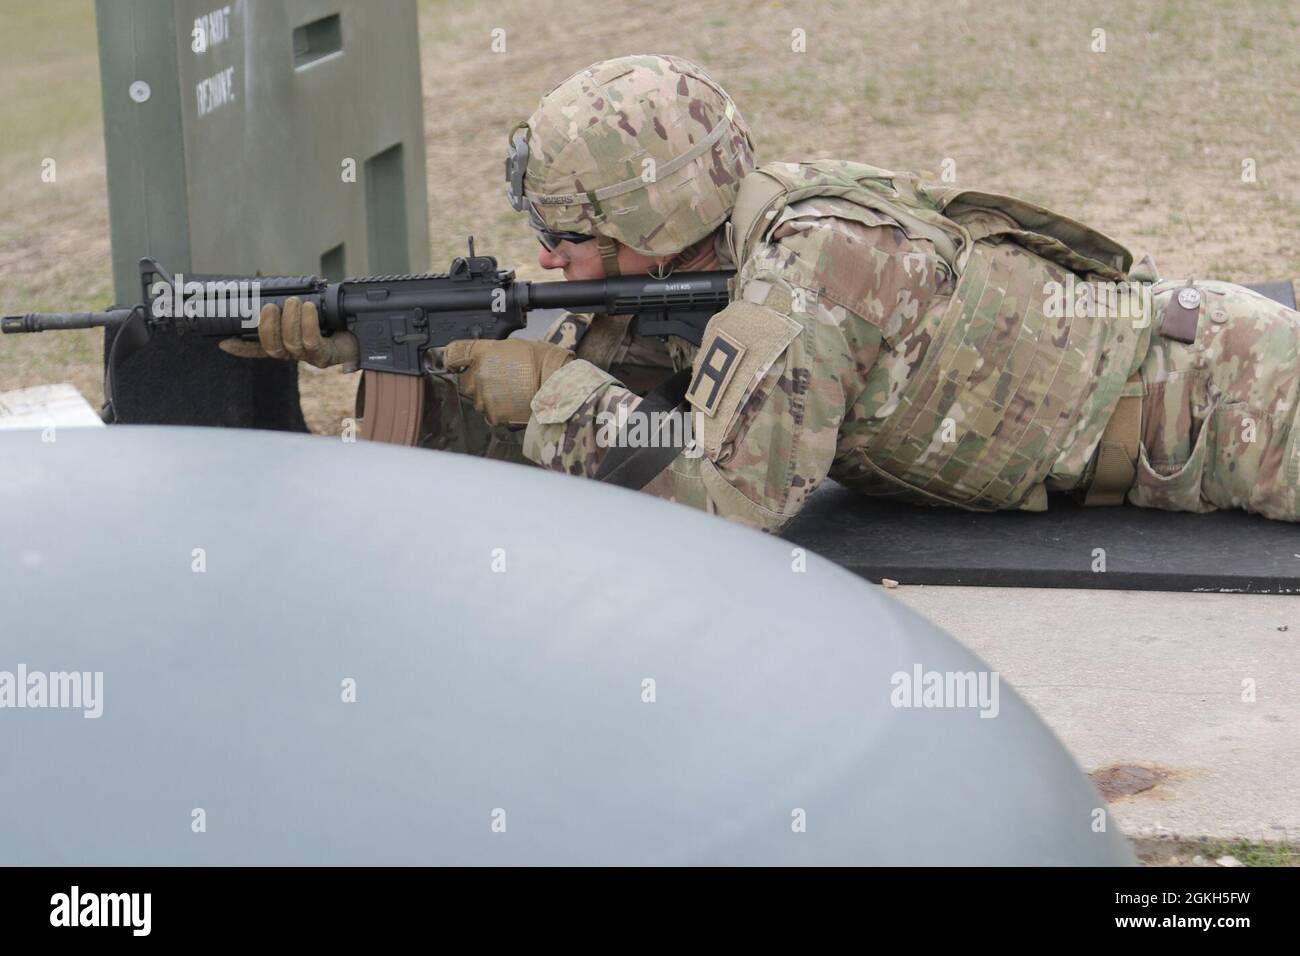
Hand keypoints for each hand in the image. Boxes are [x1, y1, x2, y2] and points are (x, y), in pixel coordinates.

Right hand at [219, 297, 358, 370]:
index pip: (258, 349)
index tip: (224, 342)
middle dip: (267, 327)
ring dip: (290, 320)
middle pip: (272, 348)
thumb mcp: (310, 308)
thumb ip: (291, 304)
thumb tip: (274, 291)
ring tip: (294, 302)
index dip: (242, 348)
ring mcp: (310, 357)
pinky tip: (309, 308)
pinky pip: (311, 343)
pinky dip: (308, 323)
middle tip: (271, 306)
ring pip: (290, 344)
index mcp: (286, 342)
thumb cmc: (337, 317)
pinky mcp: (326, 356)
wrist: (367, 329)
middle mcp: (295, 353)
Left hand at [441, 338, 573, 426]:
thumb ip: (495, 352)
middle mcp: (479, 375)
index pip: (454, 353)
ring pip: (478, 400)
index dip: (452, 359)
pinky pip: (490, 415)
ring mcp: (484, 397)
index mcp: (484, 353)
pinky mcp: (493, 416)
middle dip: (478, 383)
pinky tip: (515, 406)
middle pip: (466, 382)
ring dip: (489, 399)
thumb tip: (488, 358)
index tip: (452, 363)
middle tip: (501, 382)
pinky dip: (500, 413)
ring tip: (513, 395)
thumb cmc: (545, 364)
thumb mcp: (518, 346)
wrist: (559, 389)